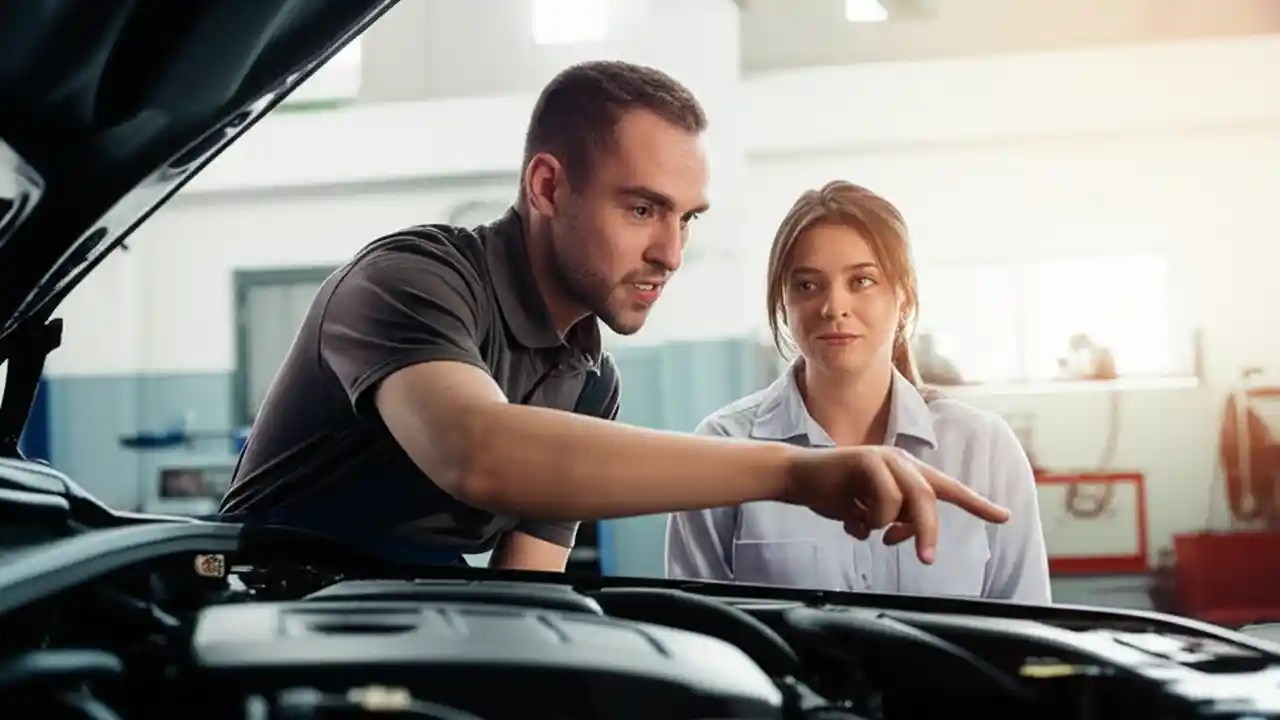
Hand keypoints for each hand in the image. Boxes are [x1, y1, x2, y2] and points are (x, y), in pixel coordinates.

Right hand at [783, 446, 1010, 563]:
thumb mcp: (870, 511)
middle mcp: (901, 462)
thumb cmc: (835, 493)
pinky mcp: (866, 461)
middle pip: (930, 499)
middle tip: (925, 559)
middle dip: (927, 532)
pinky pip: (882, 502)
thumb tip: (903, 535)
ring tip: (863, 524)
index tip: (1004, 517)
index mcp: (906, 472)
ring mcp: (884, 458)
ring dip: (885, 525)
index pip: (948, 488)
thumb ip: (893, 519)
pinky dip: (868, 519)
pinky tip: (849, 516)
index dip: (977, 504)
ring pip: (905, 503)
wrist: (798, 477)